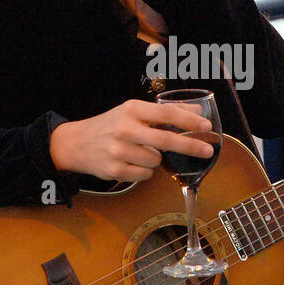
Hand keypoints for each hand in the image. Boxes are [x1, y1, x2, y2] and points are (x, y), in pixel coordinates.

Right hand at [49, 99, 212, 182]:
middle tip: (207, 150)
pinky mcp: (115, 170)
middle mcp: (125, 129)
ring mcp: (119, 151)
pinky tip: (133, 162)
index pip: (167, 113)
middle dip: (191, 146)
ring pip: (157, 160)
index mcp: (132, 110)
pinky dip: (145, 171)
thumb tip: (197, 113)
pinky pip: (146, 174)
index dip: (190, 121)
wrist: (76, 143)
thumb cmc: (110, 125)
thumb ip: (163, 113)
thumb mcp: (133, 111)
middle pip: (167, 140)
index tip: (206, 127)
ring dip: (157, 159)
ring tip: (141, 152)